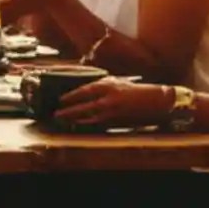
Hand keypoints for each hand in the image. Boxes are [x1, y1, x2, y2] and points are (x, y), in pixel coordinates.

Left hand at [54, 78, 172, 127]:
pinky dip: (85, 124)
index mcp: (108, 86)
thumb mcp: (114, 81)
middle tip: (56, 114)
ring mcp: (112, 112)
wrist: (152, 100)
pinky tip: (77, 125)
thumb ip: (99, 85)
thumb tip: (82, 89)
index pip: (85, 91)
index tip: (60, 99)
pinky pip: (96, 124)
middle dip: (68, 111)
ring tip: (63, 121)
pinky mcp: (115, 121)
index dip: (71, 96)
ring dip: (74, 120)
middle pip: (83, 107)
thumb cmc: (132, 89)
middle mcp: (108, 99)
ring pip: (88, 118)